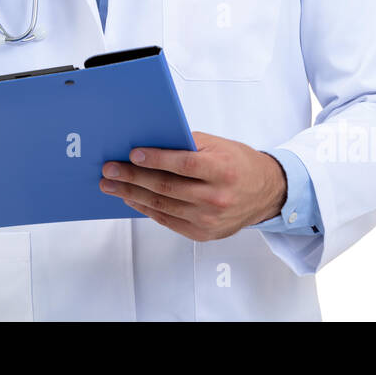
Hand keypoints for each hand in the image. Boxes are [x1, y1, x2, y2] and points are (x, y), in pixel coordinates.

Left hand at [99, 132, 287, 240]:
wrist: (266, 193)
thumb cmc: (239, 164)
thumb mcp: (219, 145)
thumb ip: (188, 144)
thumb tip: (152, 141)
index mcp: (223, 170)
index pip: (184, 164)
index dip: (157, 159)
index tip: (133, 154)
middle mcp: (216, 197)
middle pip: (167, 187)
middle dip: (133, 178)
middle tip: (110, 170)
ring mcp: (209, 219)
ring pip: (163, 206)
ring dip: (133, 194)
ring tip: (112, 185)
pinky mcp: (203, 233)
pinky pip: (168, 220)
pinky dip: (146, 209)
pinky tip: (131, 198)